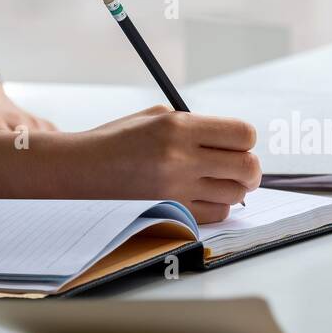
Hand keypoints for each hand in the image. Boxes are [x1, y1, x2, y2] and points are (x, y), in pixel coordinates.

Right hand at [62, 106, 259, 222]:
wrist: (81, 170)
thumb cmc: (120, 140)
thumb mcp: (156, 118)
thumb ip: (197, 126)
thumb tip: (236, 142)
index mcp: (178, 127)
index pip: (242, 135)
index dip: (245, 140)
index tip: (238, 144)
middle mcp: (180, 159)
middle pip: (247, 167)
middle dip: (250, 169)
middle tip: (241, 168)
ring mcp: (175, 190)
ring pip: (235, 195)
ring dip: (233, 189)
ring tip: (217, 181)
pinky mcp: (170, 213)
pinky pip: (216, 214)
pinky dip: (216, 206)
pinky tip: (201, 196)